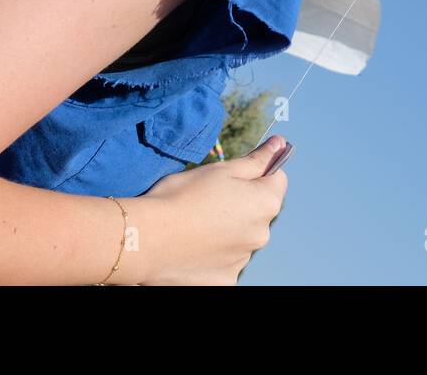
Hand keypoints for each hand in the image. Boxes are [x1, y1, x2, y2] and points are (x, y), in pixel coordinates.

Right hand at [134, 135, 288, 284]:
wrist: (146, 239)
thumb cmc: (182, 197)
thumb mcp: (221, 170)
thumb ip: (255, 160)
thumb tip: (280, 144)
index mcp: (265, 203)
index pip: (277, 179)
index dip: (257, 171)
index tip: (233, 174)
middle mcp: (262, 234)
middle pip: (258, 210)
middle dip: (241, 202)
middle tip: (206, 198)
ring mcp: (243, 261)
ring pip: (241, 236)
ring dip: (227, 229)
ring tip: (194, 223)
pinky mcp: (224, 281)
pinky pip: (225, 261)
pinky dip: (213, 254)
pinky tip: (191, 246)